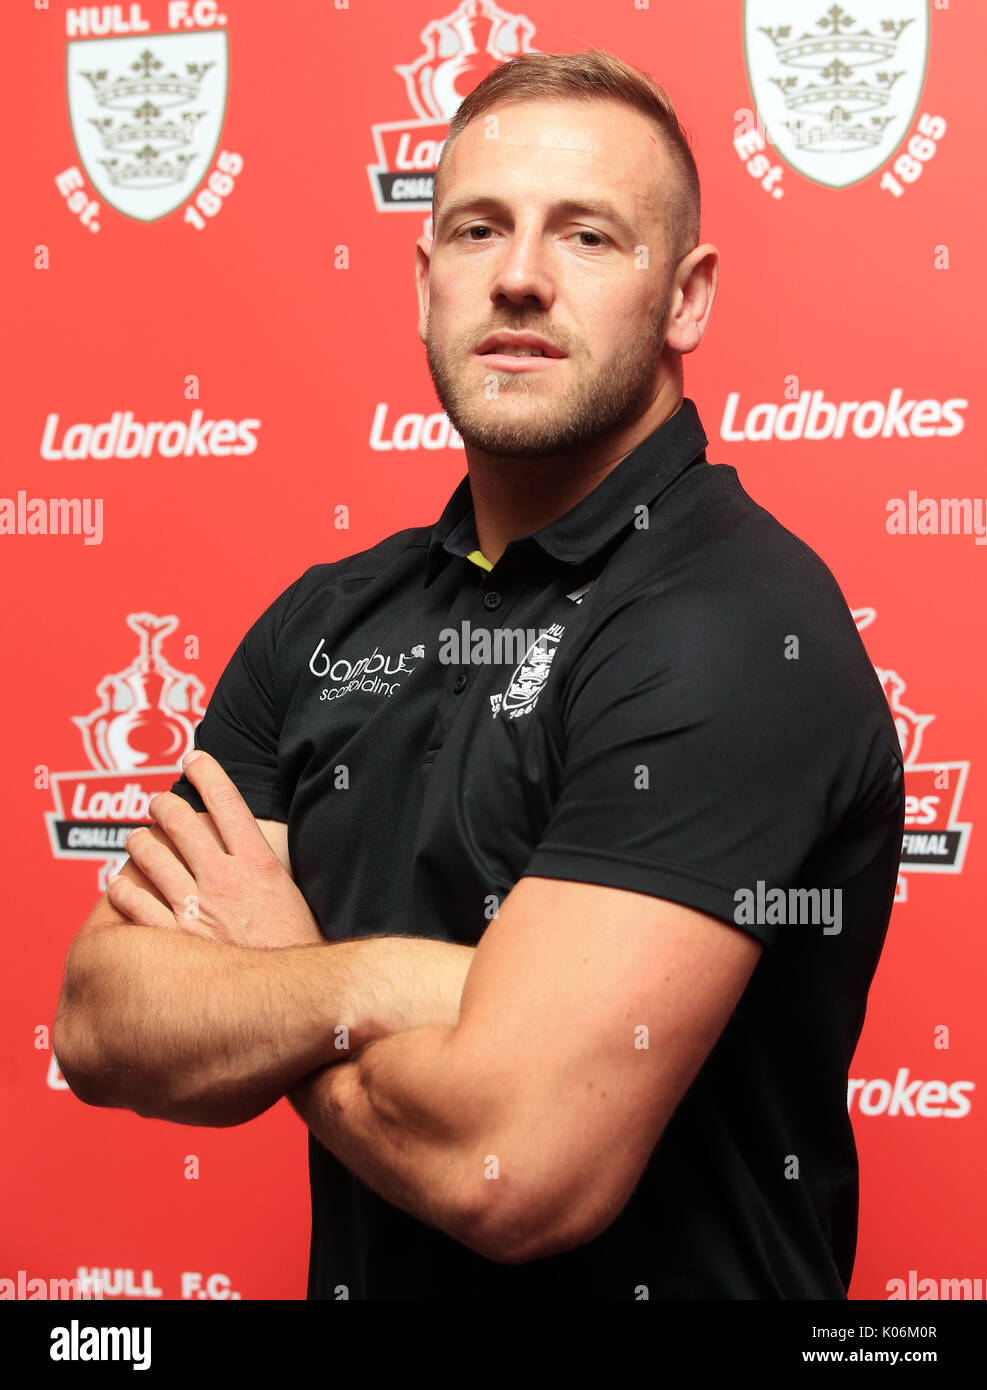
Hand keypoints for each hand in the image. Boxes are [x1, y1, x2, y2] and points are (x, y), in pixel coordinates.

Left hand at [106, 751, 323, 949]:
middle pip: (178, 821)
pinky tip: (123, 885)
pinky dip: (123, 888)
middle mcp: (224, 879)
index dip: (206, 772)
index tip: (194, 761)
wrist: (293, 1000)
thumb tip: (258, 844)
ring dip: (138, 841)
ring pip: (148, 855)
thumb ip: (269, 866)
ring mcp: (195, 908)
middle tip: (159, 804)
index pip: (226, 801)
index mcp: (258, 863)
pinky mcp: (172, 939)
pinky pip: (132, 901)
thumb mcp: (294, 895)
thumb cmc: (296, 949)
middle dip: (162, 804)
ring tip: (139, 839)